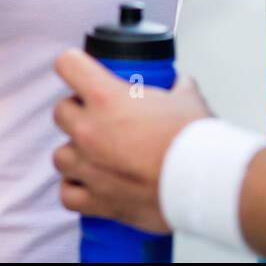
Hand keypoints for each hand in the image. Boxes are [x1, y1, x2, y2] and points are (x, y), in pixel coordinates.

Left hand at [52, 48, 212, 233]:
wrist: (205, 184)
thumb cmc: (195, 142)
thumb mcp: (187, 98)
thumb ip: (176, 86)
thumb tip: (179, 84)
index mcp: (107, 98)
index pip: (67, 65)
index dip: (73, 65)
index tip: (79, 70)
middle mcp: (90, 131)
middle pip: (60, 111)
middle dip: (77, 112)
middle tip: (98, 117)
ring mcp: (89, 167)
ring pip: (60, 155)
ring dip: (75, 153)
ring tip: (96, 155)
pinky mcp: (96, 200)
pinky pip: (67, 194)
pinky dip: (76, 189)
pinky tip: (90, 184)